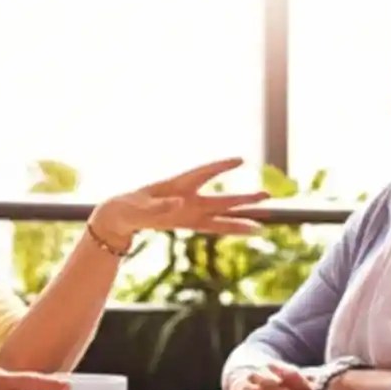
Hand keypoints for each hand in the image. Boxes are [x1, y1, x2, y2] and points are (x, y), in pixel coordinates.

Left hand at [88, 157, 267, 249]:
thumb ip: (160, 206)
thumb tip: (179, 204)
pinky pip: (215, 227)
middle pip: (222, 200)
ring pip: (223, 215)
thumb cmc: (129, 207)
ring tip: (265, 219)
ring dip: (243, 217)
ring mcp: (192, 211)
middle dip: (244, 199)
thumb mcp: (141, 207)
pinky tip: (251, 229)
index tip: (240, 160)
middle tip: (268, 195)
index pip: (203, 173)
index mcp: (178, 187)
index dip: (221, 167)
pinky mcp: (190, 223)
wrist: (122, 217)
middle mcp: (190, 198)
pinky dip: (232, 228)